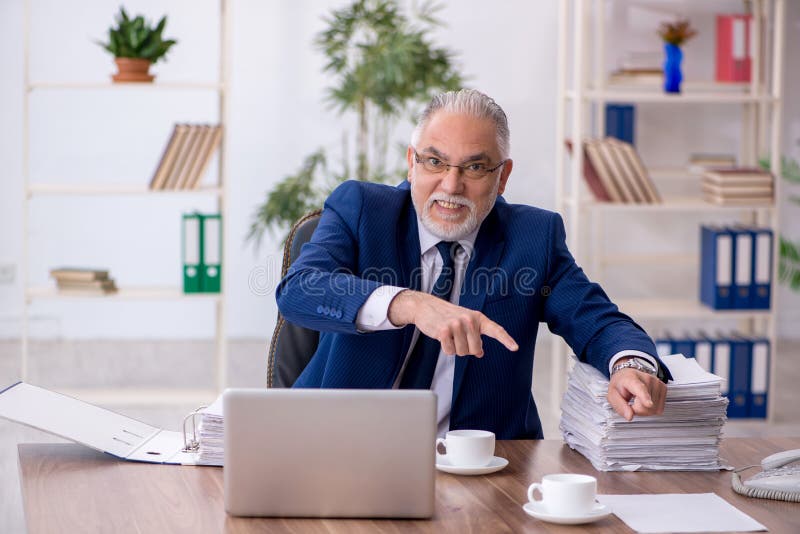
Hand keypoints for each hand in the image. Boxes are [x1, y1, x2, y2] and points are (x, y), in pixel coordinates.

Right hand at [387, 290, 517, 356]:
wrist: (426, 307)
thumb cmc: (446, 315)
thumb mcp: (464, 323)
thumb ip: (475, 336)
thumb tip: (480, 353)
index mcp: (477, 318)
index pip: (495, 330)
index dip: (506, 340)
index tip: (515, 348)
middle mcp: (469, 320)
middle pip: (475, 350)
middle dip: (466, 349)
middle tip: (457, 338)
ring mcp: (456, 324)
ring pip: (462, 352)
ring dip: (454, 348)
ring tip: (449, 335)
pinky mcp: (443, 331)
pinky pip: (449, 351)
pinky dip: (445, 349)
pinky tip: (441, 337)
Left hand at [607, 368, 666, 420]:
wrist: (627, 375)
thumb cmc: (620, 385)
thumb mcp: (612, 395)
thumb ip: (620, 406)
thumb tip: (630, 417)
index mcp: (631, 379)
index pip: (640, 389)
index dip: (645, 398)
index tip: (649, 404)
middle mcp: (647, 379)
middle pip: (646, 406)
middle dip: (637, 410)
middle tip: (630, 404)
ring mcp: (657, 383)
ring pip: (654, 409)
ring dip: (644, 410)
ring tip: (637, 400)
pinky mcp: (664, 388)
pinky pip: (659, 409)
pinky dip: (651, 409)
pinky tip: (645, 401)